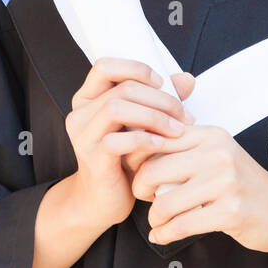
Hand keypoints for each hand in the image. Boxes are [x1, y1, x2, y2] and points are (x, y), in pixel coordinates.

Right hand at [64, 58, 194, 229]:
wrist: (103, 201)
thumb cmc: (125, 159)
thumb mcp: (142, 126)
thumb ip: (161, 100)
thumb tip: (187, 79)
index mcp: (89, 99)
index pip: (105, 66)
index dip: (136, 69)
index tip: (164, 84)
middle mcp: (80, 113)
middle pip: (121, 87)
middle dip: (160, 98)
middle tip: (184, 115)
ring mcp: (83, 136)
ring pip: (116, 107)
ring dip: (154, 116)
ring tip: (178, 130)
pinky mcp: (92, 159)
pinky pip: (116, 140)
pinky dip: (145, 139)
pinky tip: (163, 145)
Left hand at [130, 124, 267, 250]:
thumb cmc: (241, 184)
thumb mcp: (217, 154)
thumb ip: (183, 149)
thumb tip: (133, 150)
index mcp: (210, 135)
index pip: (155, 139)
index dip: (136, 159)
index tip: (136, 174)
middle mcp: (218, 153)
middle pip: (153, 170)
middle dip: (140, 189)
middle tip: (143, 198)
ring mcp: (226, 182)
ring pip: (164, 202)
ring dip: (153, 218)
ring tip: (156, 222)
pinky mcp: (230, 212)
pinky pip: (182, 225)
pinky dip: (165, 234)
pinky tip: (161, 236)